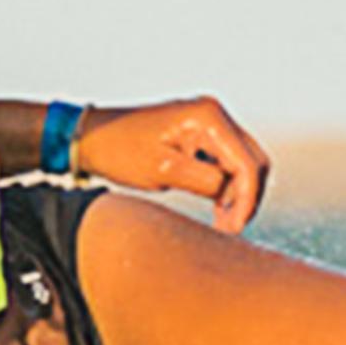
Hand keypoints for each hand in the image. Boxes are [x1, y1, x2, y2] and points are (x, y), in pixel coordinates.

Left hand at [74, 96, 269, 231]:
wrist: (92, 137)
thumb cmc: (120, 151)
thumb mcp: (163, 171)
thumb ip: (205, 182)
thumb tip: (233, 196)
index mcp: (207, 118)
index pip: (246, 163)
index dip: (247, 200)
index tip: (235, 229)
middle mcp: (214, 114)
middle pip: (253, 161)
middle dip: (246, 198)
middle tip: (229, 230)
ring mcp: (209, 122)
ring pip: (243, 163)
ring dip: (237, 195)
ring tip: (221, 225)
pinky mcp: (202, 134)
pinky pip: (227, 162)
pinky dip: (227, 187)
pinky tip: (216, 210)